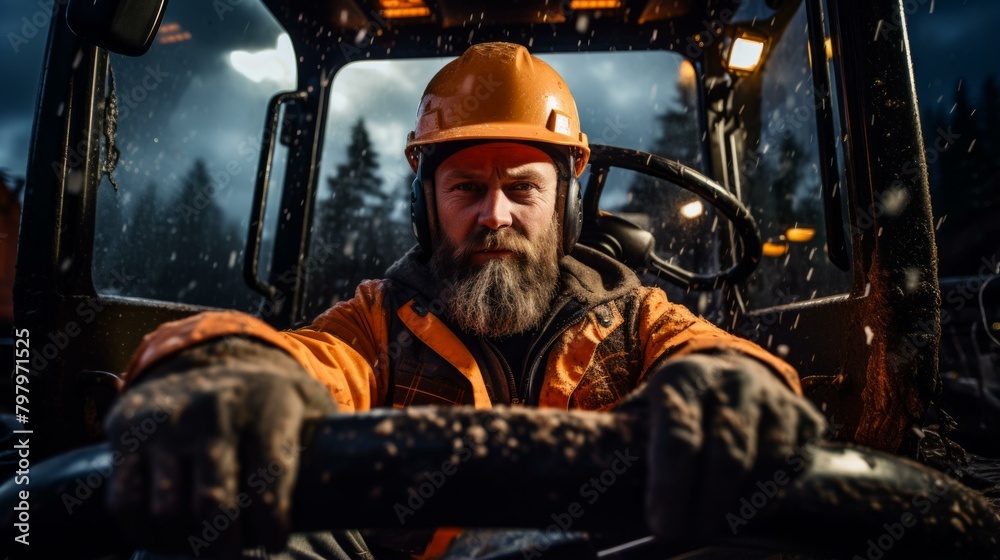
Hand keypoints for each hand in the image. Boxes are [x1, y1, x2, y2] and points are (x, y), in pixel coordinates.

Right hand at [104, 337, 336, 555]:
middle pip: (215, 505)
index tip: (275, 540)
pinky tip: (165, 538)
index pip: (272, 477)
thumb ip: (335, 442)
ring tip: (205, 548)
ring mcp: (169, 423)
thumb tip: (380, 482)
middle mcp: (216, 411)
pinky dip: (142, 532)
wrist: (205, 358)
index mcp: (269, 406)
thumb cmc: (270, 400)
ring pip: (168, 509)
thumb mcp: (308, 406)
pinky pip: (125, 501)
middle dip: (227, 547)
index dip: (273, 523)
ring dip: (185, 545)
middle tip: (235, 555)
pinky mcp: (129, 434)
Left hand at [639, 352, 826, 540]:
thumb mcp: (647, 409)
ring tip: (715, 520)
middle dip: (706, 505)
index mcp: (682, 380)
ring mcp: (773, 399)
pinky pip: (794, 466)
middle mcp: (731, 383)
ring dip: (741, 503)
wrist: (732, 371)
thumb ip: (624, 440)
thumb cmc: (678, 406)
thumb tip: (580, 484)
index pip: (678, 437)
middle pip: (726, 457)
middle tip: (689, 534)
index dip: (670, 487)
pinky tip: (750, 502)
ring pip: (765, 465)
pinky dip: (773, 493)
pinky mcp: (804, 417)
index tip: (662, 526)